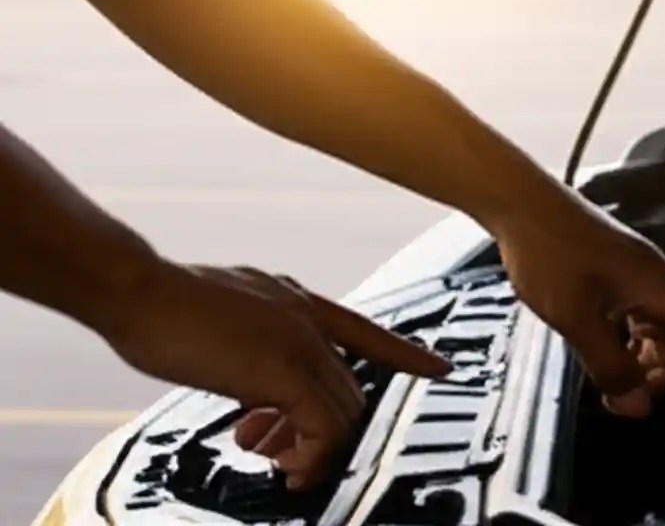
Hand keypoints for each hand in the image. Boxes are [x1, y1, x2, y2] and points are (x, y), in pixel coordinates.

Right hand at [93, 262, 451, 489]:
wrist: (137, 290)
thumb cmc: (165, 306)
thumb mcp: (229, 319)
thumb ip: (255, 345)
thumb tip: (256, 388)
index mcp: (297, 300)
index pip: (367, 331)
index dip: (406, 353)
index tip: (438, 366)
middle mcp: (309, 317)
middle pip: (350, 387)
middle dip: (323, 430)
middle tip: (280, 452)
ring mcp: (302, 341)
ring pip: (344, 410)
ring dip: (314, 449)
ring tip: (278, 462)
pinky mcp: (286, 369)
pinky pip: (324, 427)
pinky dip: (311, 455)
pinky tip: (282, 464)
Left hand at [495, 193, 664, 417]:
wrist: (520, 204)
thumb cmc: (549, 245)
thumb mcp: (577, 318)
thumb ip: (609, 366)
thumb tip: (634, 403)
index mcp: (659, 287)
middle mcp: (654, 283)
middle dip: (661, 376)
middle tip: (621, 397)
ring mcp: (633, 280)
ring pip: (656, 337)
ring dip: (637, 363)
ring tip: (603, 377)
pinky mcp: (612, 279)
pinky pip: (633, 322)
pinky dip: (622, 344)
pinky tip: (595, 347)